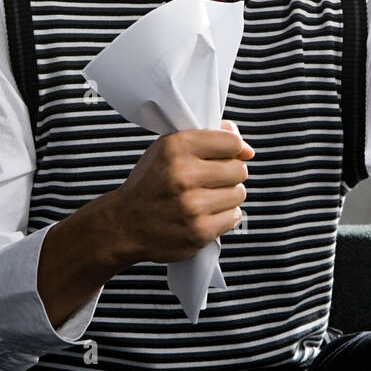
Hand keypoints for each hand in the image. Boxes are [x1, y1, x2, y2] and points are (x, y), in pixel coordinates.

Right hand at [109, 119, 250, 264]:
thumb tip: (246, 148)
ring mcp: (192, 205)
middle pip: (239, 169)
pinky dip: (224, 216)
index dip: (234, 149)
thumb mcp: (167, 148)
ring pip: (239, 194)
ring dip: (228, 196)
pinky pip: (234, 217)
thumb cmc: (150, 182)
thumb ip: (206, 138)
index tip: (226, 156)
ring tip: (206, 197)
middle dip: (230, 174)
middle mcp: (183, 174)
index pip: (231, 142)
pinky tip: (205, 213)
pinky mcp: (199, 231)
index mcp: (176, 147)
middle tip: (211, 180)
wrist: (124, 224)